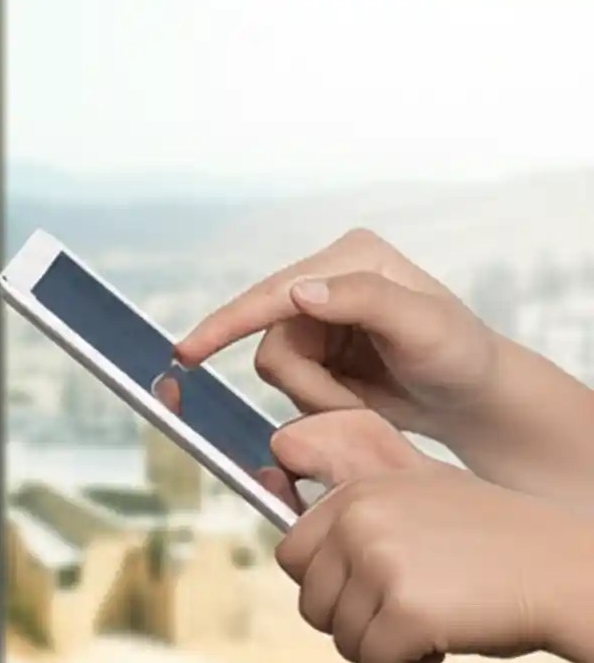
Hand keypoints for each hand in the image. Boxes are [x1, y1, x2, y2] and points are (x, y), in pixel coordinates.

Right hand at [174, 228, 499, 440]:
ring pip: (274, 368)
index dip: (228, 323)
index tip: (188, 353)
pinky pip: (287, 385)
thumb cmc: (462, 358)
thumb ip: (362, 300)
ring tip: (360, 401)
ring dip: (314, 395)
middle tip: (351, 404)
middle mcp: (326, 281)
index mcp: (349, 258)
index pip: (274, 293)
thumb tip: (298, 290)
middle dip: (306, 381)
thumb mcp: (424, 326)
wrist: (474, 400)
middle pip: (269, 339)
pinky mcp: (316, 349)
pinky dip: (317, 401)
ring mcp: (318, 316)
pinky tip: (354, 399)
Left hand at [273, 410, 593, 662]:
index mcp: (356, 493)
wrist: (564, 570)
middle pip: (310, 602)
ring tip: (434, 616)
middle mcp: (359, 521)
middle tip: (406, 609)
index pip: (290, 554)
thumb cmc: (497, 541)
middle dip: (353, 619)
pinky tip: (444, 637)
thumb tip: (272, 469)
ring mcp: (379, 563)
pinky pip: (373, 662)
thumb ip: (354, 495)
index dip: (329, 584)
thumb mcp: (420, 492)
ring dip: (384, 642)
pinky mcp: (403, 610)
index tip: (368, 588)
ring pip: (340, 637)